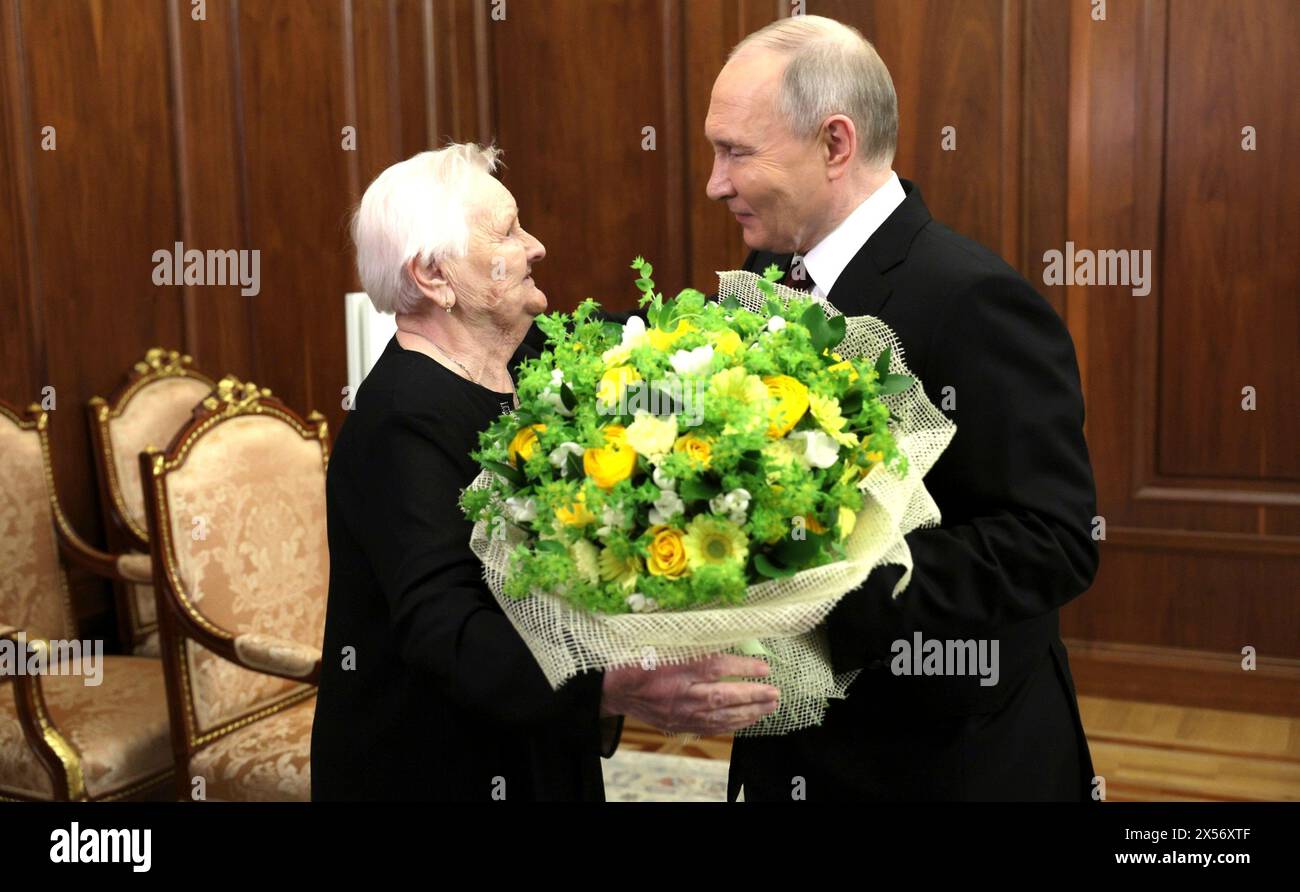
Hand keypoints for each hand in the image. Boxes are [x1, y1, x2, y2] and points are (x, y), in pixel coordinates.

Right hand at [600, 654, 779, 735]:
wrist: (616, 688)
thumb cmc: (641, 659)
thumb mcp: (665, 641)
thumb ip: (695, 639)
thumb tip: (729, 629)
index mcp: (676, 667)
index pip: (716, 666)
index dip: (743, 667)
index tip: (765, 667)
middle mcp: (680, 693)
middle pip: (723, 696)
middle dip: (753, 696)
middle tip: (776, 693)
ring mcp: (680, 713)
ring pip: (721, 716)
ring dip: (749, 712)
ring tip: (770, 706)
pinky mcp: (679, 724)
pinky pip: (711, 727)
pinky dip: (732, 724)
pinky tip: (748, 719)